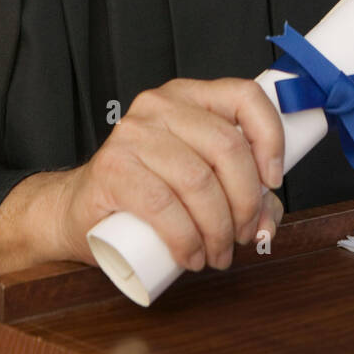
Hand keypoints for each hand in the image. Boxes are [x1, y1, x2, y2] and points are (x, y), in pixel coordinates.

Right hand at [54, 78, 284, 272]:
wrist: (80, 210)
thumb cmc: (147, 193)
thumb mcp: (201, 180)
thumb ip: (243, 193)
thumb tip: (267, 218)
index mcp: (190, 97)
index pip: (245, 97)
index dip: (270, 139)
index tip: (273, 181)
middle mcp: (162, 106)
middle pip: (227, 147)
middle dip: (246, 202)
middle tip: (243, 235)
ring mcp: (134, 133)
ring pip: (198, 180)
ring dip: (218, 229)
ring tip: (217, 254)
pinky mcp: (112, 168)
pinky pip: (163, 206)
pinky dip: (186, 239)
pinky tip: (191, 257)